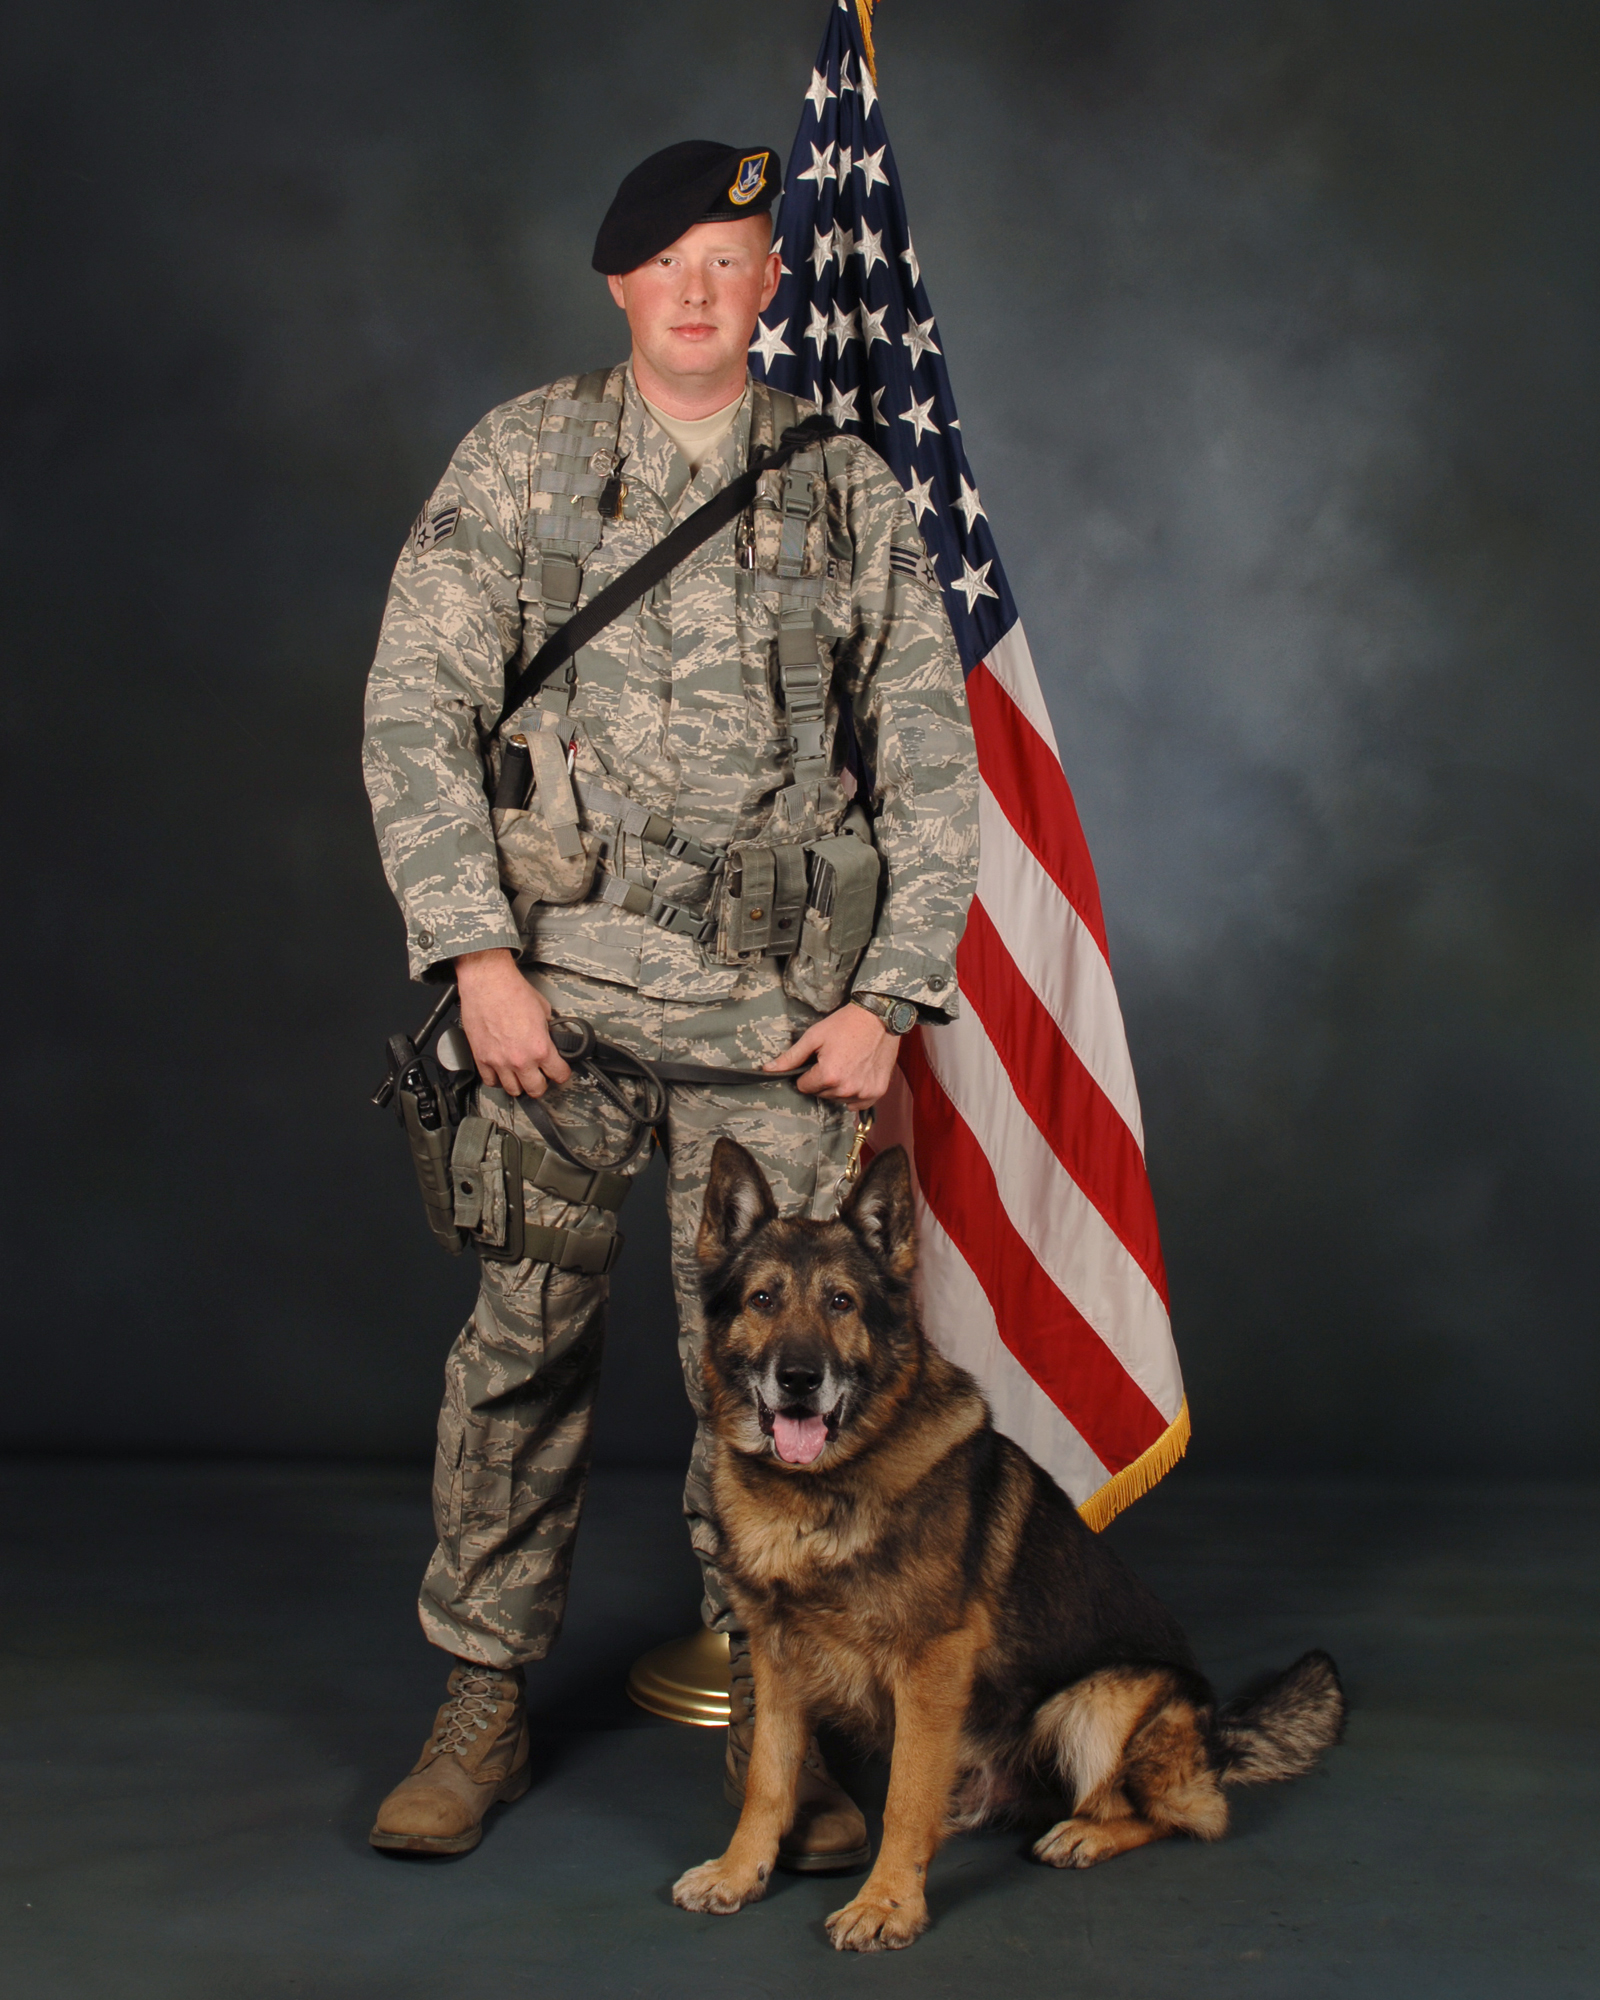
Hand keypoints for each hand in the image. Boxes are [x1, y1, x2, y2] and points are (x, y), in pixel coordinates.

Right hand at [454, 949, 571, 1097]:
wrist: (487, 982)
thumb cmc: (512, 990)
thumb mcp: (543, 1009)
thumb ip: (548, 1027)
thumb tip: (550, 1033)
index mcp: (540, 1048)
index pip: (559, 1074)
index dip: (562, 1073)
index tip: (560, 1071)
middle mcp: (520, 1060)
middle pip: (536, 1090)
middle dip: (541, 1084)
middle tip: (541, 1077)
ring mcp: (499, 1061)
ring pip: (513, 1090)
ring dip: (519, 1084)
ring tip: (521, 1076)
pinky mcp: (481, 1058)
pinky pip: (490, 1081)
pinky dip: (497, 1080)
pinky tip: (501, 1073)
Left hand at [763, 1002, 903, 1110]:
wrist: (879, 1017)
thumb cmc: (845, 1024)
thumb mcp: (814, 1036)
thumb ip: (791, 1057)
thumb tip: (766, 1069)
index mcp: (828, 1075)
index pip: (804, 1087)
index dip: (807, 1073)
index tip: (816, 1060)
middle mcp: (846, 1088)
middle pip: (821, 1094)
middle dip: (822, 1080)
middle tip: (832, 1059)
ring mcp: (863, 1092)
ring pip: (838, 1099)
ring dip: (838, 1087)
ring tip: (846, 1065)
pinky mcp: (877, 1092)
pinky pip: (857, 1104)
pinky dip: (854, 1094)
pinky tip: (856, 1077)